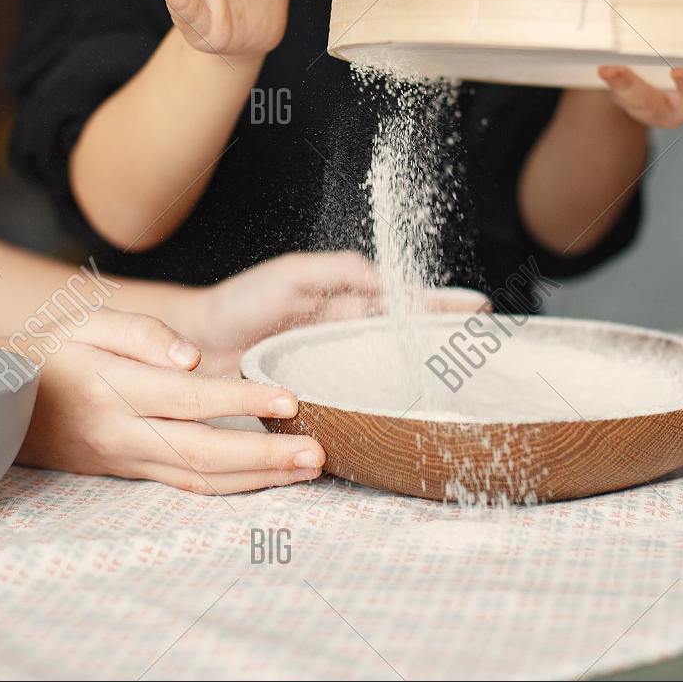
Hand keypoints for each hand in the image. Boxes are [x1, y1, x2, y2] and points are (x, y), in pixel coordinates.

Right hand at [15, 308, 324, 494]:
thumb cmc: (49, 352)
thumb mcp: (85, 321)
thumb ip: (141, 332)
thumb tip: (190, 357)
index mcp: (112, 388)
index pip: (188, 399)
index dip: (241, 401)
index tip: (288, 400)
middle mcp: (121, 432)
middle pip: (201, 452)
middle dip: (263, 456)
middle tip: (315, 452)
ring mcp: (125, 460)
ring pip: (196, 479)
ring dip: (256, 479)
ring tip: (307, 469)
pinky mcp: (128, 474)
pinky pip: (183, 484)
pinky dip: (229, 486)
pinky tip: (267, 478)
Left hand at [184, 251, 486, 375]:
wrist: (197, 344)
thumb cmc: (239, 303)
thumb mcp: (293, 276)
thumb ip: (340, 271)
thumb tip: (386, 279)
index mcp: (346, 301)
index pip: (404, 299)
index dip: (440, 304)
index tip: (478, 306)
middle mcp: (346, 335)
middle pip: (408, 336)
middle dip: (446, 337)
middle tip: (485, 341)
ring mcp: (335, 368)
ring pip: (392, 369)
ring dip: (426, 371)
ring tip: (463, 375)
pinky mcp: (321, 398)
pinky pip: (363, 400)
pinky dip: (391, 402)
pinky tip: (412, 409)